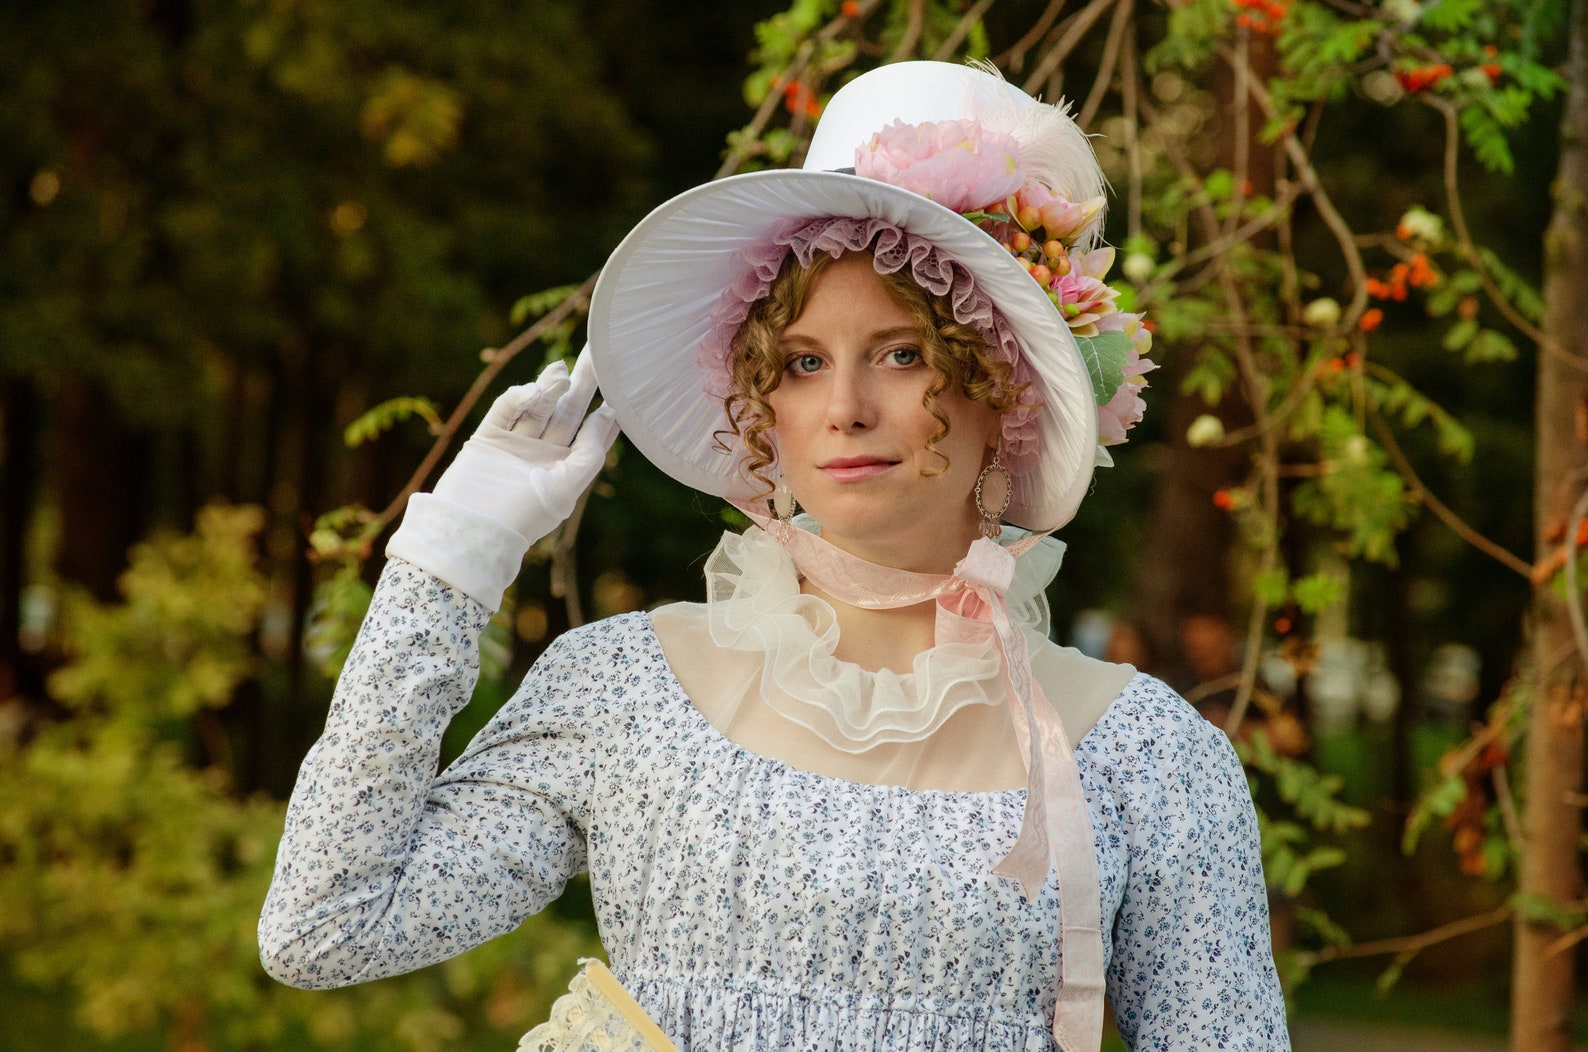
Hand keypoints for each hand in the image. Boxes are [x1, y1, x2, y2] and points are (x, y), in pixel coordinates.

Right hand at [430, 352, 619, 544]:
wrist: (472, 529)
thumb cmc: (524, 516)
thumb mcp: (567, 487)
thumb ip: (589, 453)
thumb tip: (609, 415)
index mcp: (566, 468)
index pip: (591, 435)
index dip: (605, 413)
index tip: (621, 386)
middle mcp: (543, 454)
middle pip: (568, 412)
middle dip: (581, 386)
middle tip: (595, 356)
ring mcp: (516, 444)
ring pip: (539, 407)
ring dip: (550, 388)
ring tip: (561, 372)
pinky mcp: (489, 437)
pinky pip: (506, 410)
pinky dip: (518, 398)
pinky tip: (531, 392)